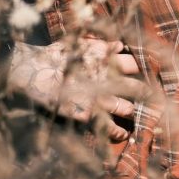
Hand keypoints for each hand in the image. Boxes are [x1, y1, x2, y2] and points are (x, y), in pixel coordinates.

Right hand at [6, 37, 143, 140]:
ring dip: (129, 111)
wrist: (31, 73)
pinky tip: (121, 134)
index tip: (142, 74)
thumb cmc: (52, 56)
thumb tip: (119, 44)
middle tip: (146, 98)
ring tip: (127, 113)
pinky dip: (118, 132)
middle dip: (143, 93)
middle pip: (137, 88)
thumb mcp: (76, 44)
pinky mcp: (89, 116)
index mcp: (104, 59)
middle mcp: (106, 79)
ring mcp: (98, 99)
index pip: (133, 63)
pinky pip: (112, 129)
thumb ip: (99, 44)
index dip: (140, 68)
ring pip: (127, 109)